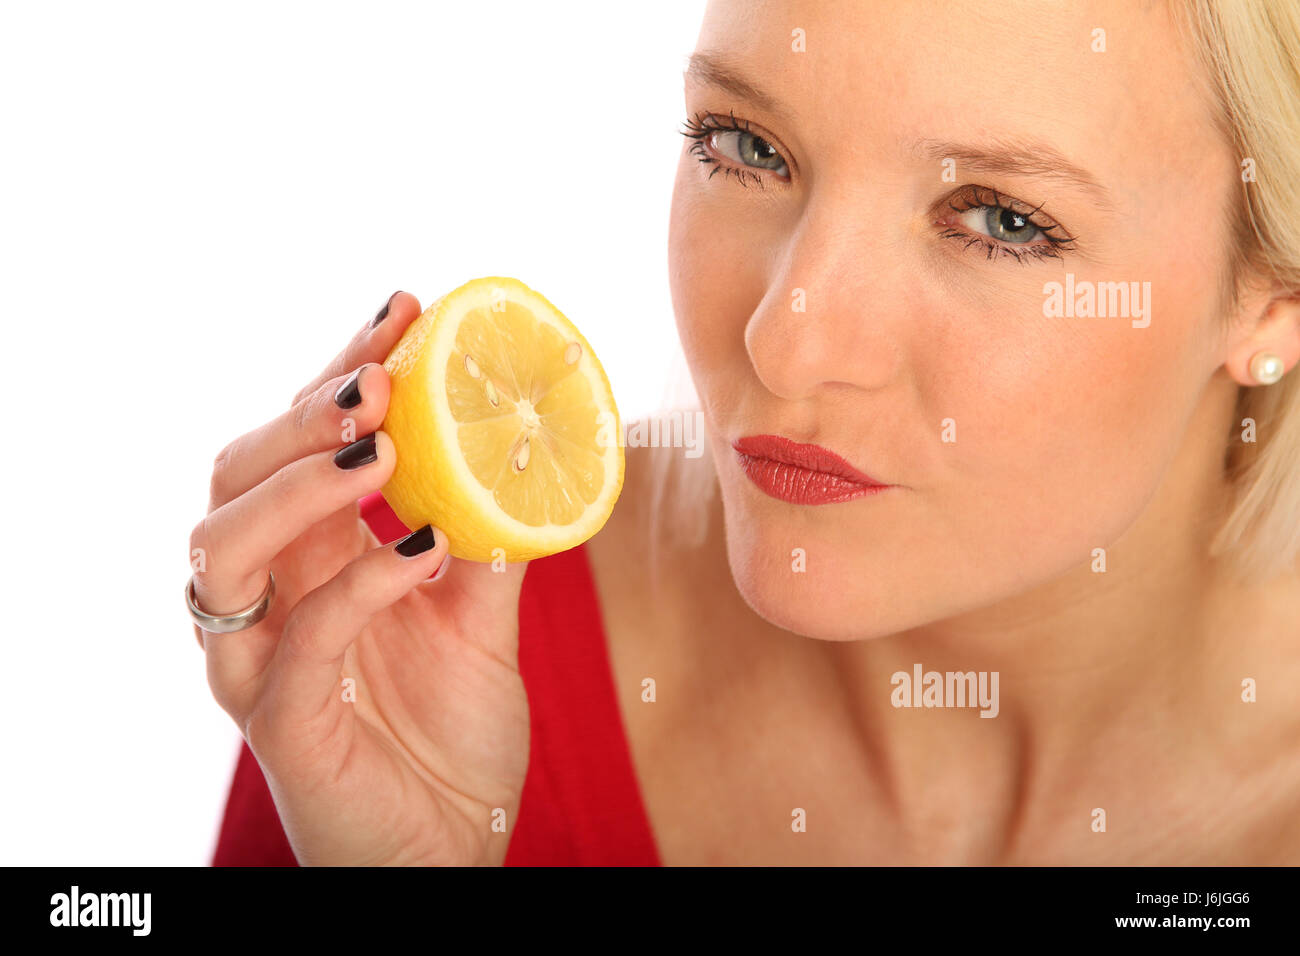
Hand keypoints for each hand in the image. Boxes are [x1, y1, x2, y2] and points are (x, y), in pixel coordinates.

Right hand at [191, 291, 530, 865]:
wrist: (451, 850)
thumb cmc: (448, 737)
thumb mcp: (481, 618)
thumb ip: (488, 540)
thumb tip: (523, 453)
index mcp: (310, 560)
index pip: (299, 445)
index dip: (338, 372)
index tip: (403, 311)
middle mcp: (271, 599)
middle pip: (237, 475)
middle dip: (304, 411)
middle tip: (381, 374)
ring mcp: (262, 660)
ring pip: (223, 548)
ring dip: (297, 482)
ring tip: (379, 444)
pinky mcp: (280, 723)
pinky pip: (298, 641)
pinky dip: (359, 585)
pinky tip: (422, 550)